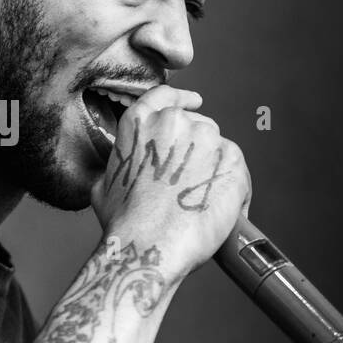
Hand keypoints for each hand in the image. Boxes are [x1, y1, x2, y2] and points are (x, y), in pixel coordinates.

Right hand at [90, 85, 251, 280]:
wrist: (151, 246)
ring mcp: (207, 139)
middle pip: (197, 126)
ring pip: (219, 148)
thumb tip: (123, 170)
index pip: (164, 96)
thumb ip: (119, 166)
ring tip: (202, 203)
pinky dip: (234, 189)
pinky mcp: (233, 161)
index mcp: (140, 123)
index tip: (193, 102)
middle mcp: (175, 122)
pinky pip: (238, 170)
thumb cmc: (126, 224)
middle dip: (198, 151)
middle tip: (191, 183)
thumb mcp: (104, 186)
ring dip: (215, 170)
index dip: (181, 99)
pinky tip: (220, 210)